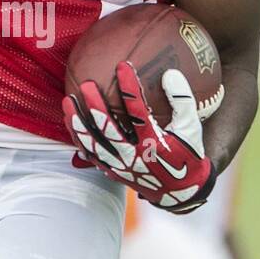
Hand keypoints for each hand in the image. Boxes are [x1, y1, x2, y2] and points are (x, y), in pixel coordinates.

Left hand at [63, 64, 216, 212]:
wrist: (181, 192)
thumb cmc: (187, 154)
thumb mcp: (191, 128)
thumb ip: (183, 101)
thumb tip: (170, 73)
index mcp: (153, 143)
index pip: (138, 112)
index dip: (129, 88)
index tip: (122, 66)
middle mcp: (134, 155)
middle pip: (108, 128)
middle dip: (94, 105)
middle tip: (86, 84)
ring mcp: (120, 165)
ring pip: (93, 143)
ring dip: (79, 122)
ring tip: (68, 100)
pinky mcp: (113, 172)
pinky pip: (91, 154)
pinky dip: (80, 139)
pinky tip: (71, 123)